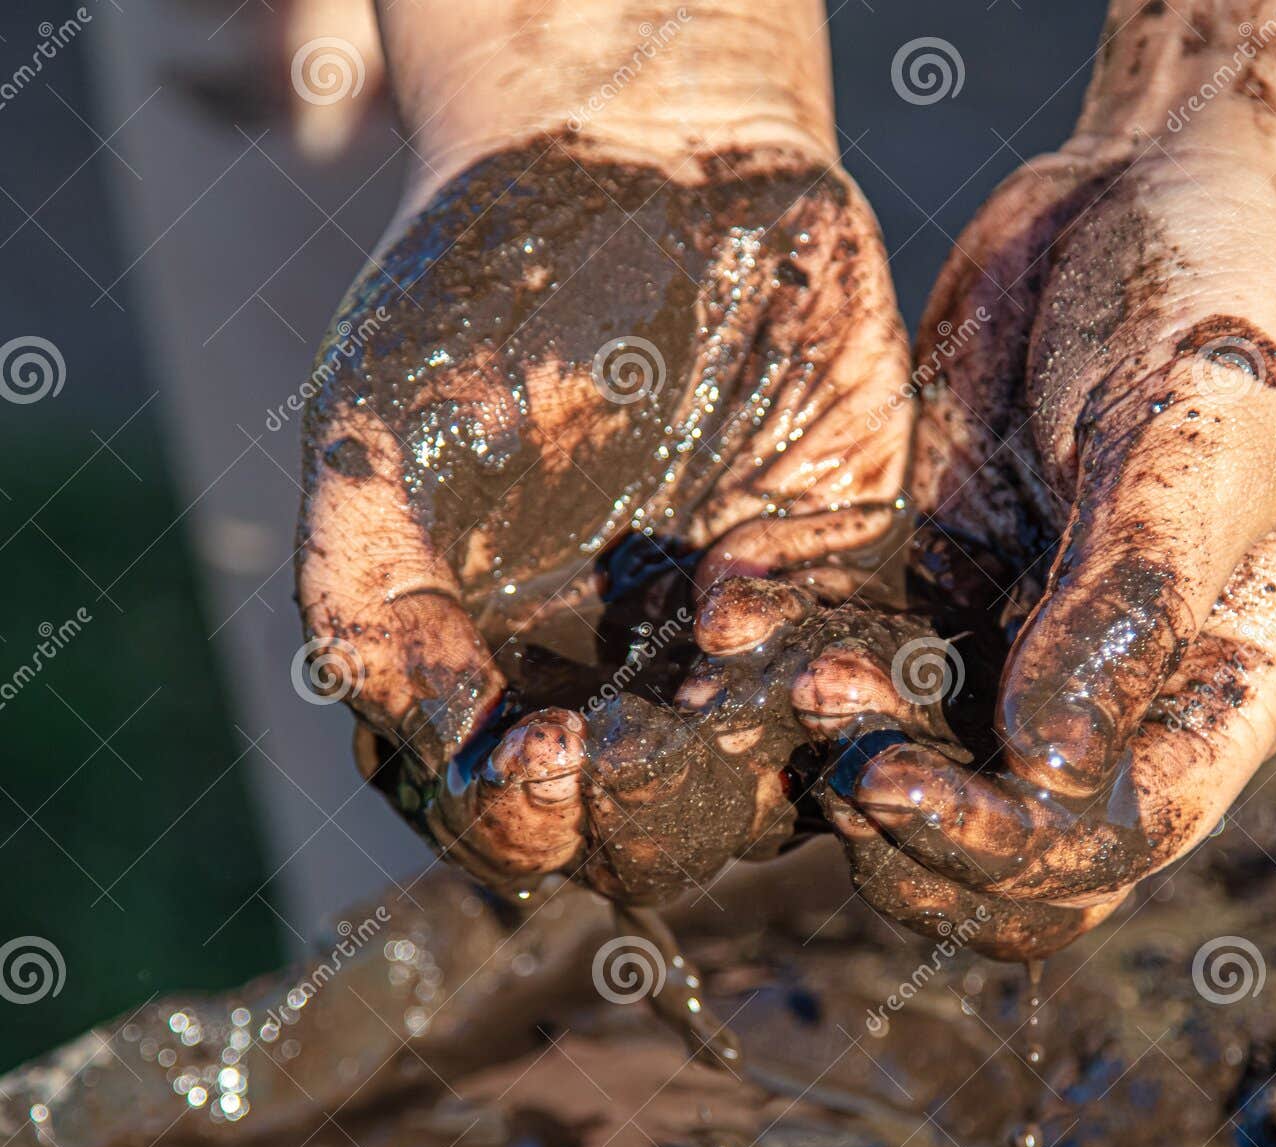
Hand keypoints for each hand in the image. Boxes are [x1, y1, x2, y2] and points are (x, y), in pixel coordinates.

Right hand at [295, 131, 912, 904]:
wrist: (646, 159)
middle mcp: (621, 695)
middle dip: (642, 806)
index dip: (521, 820)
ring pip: (770, 780)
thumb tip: (460, 764)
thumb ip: (382, 612)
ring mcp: (740, 653)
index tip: (538, 754)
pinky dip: (844, 672)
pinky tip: (787, 608)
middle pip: (648, 835)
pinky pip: (870, 679)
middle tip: (636, 742)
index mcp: (496, 686)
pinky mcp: (847, 589)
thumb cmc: (487, 299)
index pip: (511, 825)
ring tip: (733, 674)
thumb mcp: (383, 445)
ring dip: (752, 752)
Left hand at [800, 0, 1275, 961]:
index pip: (1111, 835)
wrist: (1186, 174)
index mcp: (1214, 687)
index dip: (999, 844)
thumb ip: (1127, 607)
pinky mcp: (943, 567)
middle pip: (1007, 835)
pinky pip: (859, 627)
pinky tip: (731, 588)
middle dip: (905, 828)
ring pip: (914, 743)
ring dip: (826, 726)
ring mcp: (1020, 632)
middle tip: (820, 761)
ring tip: (742, 658)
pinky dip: (794, 618)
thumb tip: (1047, 772)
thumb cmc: (1248, 298)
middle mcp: (1115, 687)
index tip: (888, 786)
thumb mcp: (1201, 445)